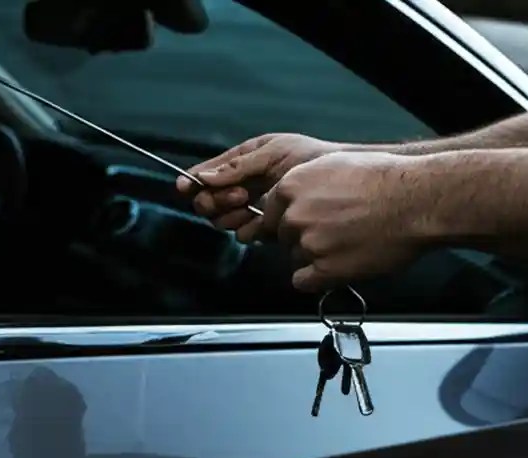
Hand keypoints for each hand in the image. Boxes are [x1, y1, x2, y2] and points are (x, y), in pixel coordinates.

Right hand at [175, 133, 342, 231]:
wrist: (342, 180)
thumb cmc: (310, 157)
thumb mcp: (273, 153)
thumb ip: (239, 166)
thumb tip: (205, 177)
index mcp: (241, 161)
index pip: (206, 174)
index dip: (193, 182)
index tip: (186, 187)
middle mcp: (242, 185)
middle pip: (207, 201)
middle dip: (217, 200)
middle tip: (239, 195)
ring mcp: (252, 208)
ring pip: (222, 220)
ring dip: (231, 215)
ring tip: (250, 205)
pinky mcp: (265, 228)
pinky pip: (243, 234)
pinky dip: (248, 229)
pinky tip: (262, 222)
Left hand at [258, 151, 432, 292]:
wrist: (416, 201)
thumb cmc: (386, 178)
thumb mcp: (335, 165)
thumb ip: (306, 183)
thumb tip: (292, 197)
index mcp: (292, 186)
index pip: (271, 210)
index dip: (291, 216)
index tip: (308, 219)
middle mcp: (294, 215)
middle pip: (283, 235)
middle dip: (302, 236)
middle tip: (334, 232)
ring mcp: (308, 243)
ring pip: (295, 258)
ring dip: (315, 257)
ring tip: (347, 245)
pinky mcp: (324, 269)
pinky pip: (303, 282)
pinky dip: (317, 279)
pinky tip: (338, 267)